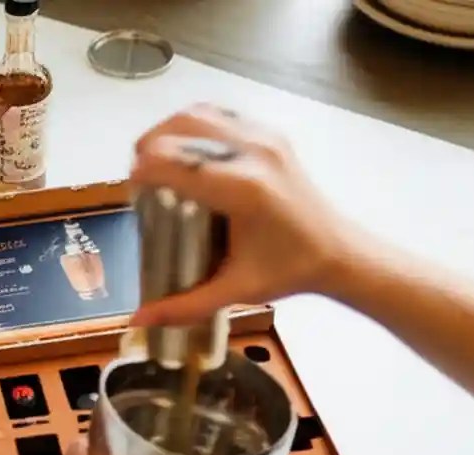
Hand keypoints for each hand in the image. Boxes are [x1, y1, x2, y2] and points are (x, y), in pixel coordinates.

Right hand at [128, 103, 363, 326]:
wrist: (339, 252)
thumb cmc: (287, 271)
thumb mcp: (234, 291)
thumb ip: (182, 306)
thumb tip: (137, 321)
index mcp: (242, 190)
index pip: (172, 161)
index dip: (140, 174)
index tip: (134, 196)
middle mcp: (251, 153)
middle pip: (178, 128)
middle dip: (147, 150)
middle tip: (141, 180)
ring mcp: (263, 137)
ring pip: (196, 114)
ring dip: (168, 133)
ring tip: (158, 162)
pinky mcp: (270, 134)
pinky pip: (218, 115)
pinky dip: (193, 127)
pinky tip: (188, 154)